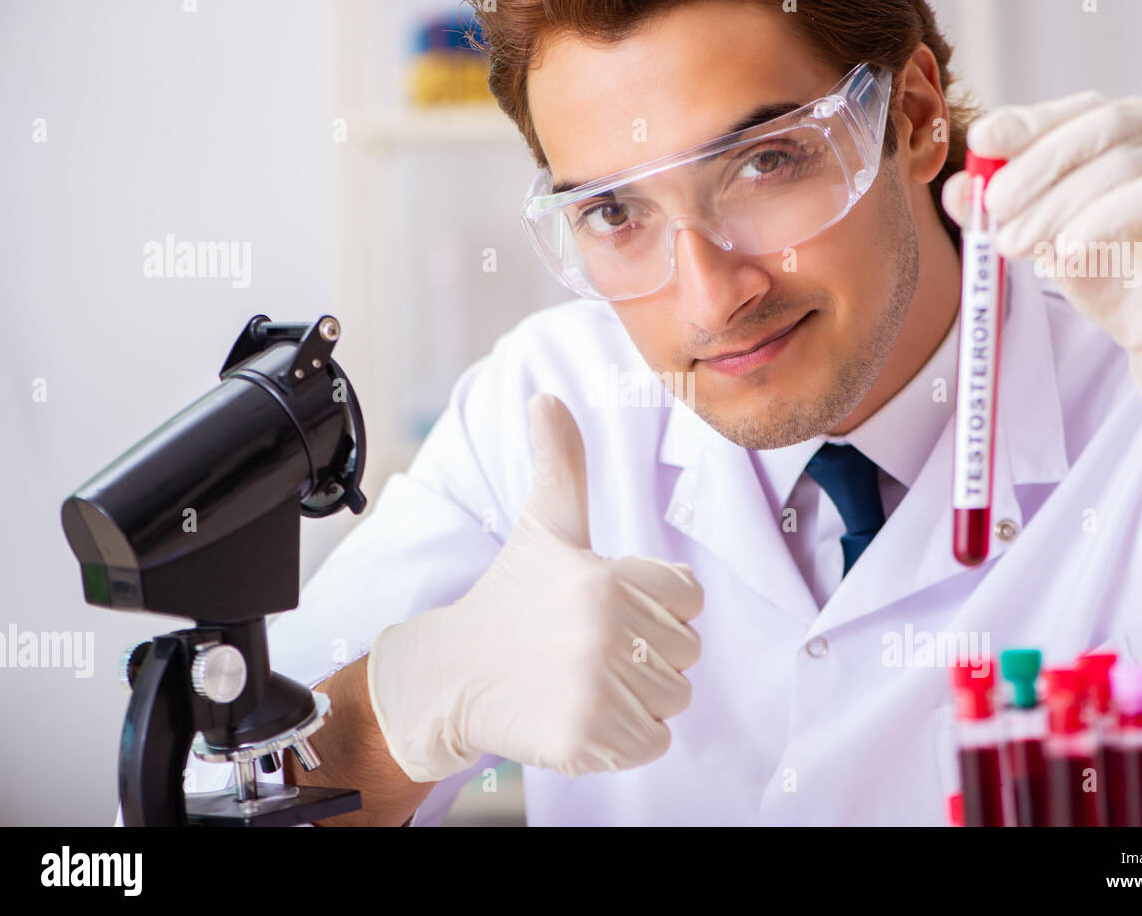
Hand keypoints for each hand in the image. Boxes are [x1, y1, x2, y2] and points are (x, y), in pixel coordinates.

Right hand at [367, 393, 702, 781]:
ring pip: (672, 699)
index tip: (607, 608)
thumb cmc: (509, 597)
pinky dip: (625, 738)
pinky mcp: (586, 738)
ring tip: (582, 678)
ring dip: (636, 696)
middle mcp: (604, 631)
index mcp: (607, 576)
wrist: (452, 675)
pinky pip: (651, 743)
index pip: (689, 598)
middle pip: (685, 652)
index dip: (655, 605)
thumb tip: (546, 398)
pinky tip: (582, 713)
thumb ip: (560, 464)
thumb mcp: (542, 526)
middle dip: (647, 653)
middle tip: (587, 647)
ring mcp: (595, 688)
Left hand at [942, 90, 1141, 486]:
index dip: (1027, 122)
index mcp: (1134, 130)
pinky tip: (1069, 252)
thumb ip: (1006, 211)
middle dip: (1035, 169)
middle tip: (995, 210)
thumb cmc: (1119, 282)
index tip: (982, 140)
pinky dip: (1102, 221)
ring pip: (1122, 165)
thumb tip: (958, 187)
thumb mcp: (1047, 241)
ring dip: (1059, 206)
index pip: (1078, 110)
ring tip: (1019, 244)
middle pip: (1098, 128)